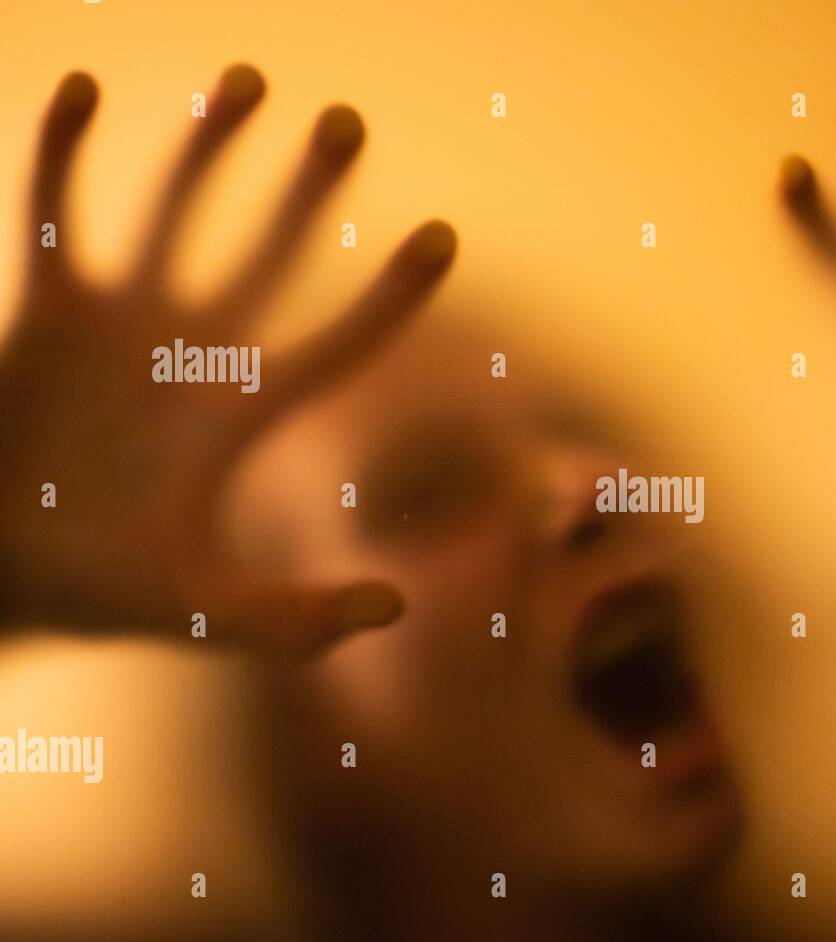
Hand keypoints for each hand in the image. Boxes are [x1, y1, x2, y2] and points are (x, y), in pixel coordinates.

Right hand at [0, 65, 455, 651]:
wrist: (6, 574)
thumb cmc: (109, 596)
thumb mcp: (207, 615)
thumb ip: (295, 621)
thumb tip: (395, 610)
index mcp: (246, 413)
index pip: (339, 343)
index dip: (388, 294)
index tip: (442, 234)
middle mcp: (198, 355)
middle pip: (270, 253)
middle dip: (307, 190)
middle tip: (349, 122)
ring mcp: (124, 326)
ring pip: (175, 212)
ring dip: (207, 148)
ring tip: (250, 78)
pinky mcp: (48, 312)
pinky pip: (58, 214)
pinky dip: (67, 155)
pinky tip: (90, 89)